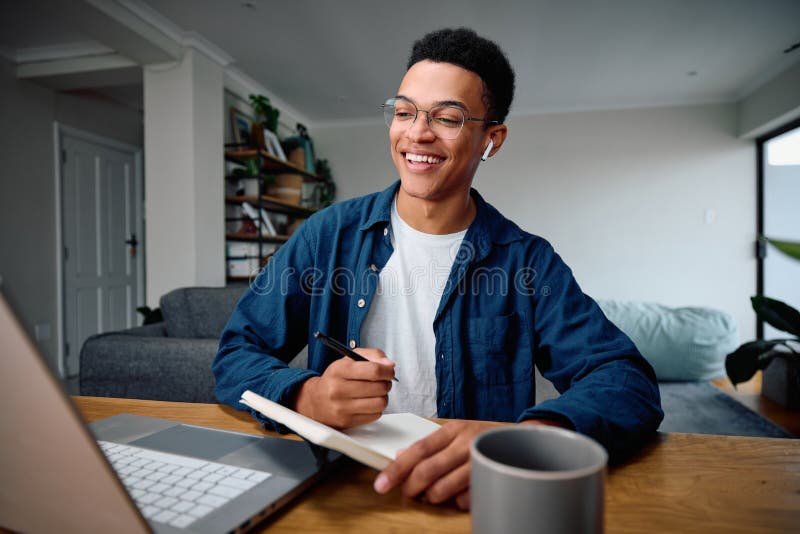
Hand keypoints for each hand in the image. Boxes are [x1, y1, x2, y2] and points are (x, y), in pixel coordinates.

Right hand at [291, 348, 394, 428]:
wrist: (315, 400)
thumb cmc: (335, 379)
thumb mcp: (349, 359)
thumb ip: (372, 356)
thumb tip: (389, 365)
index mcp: (340, 370)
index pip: (374, 370)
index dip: (387, 371)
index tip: (389, 371)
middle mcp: (338, 389)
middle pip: (379, 387)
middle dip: (386, 383)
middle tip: (382, 381)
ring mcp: (342, 407)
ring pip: (380, 403)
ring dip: (383, 397)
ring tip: (376, 393)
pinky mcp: (347, 421)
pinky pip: (375, 415)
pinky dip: (376, 408)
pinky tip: (368, 403)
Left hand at [373, 418, 569, 509]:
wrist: (524, 440)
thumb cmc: (484, 437)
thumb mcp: (456, 433)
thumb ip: (429, 445)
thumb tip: (399, 455)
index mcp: (453, 430)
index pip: (417, 450)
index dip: (396, 469)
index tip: (381, 484)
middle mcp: (464, 443)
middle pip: (427, 471)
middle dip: (411, 487)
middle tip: (408, 494)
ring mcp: (478, 461)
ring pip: (443, 489)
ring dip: (433, 497)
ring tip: (433, 494)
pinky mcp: (490, 479)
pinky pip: (463, 500)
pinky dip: (456, 502)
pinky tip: (458, 494)